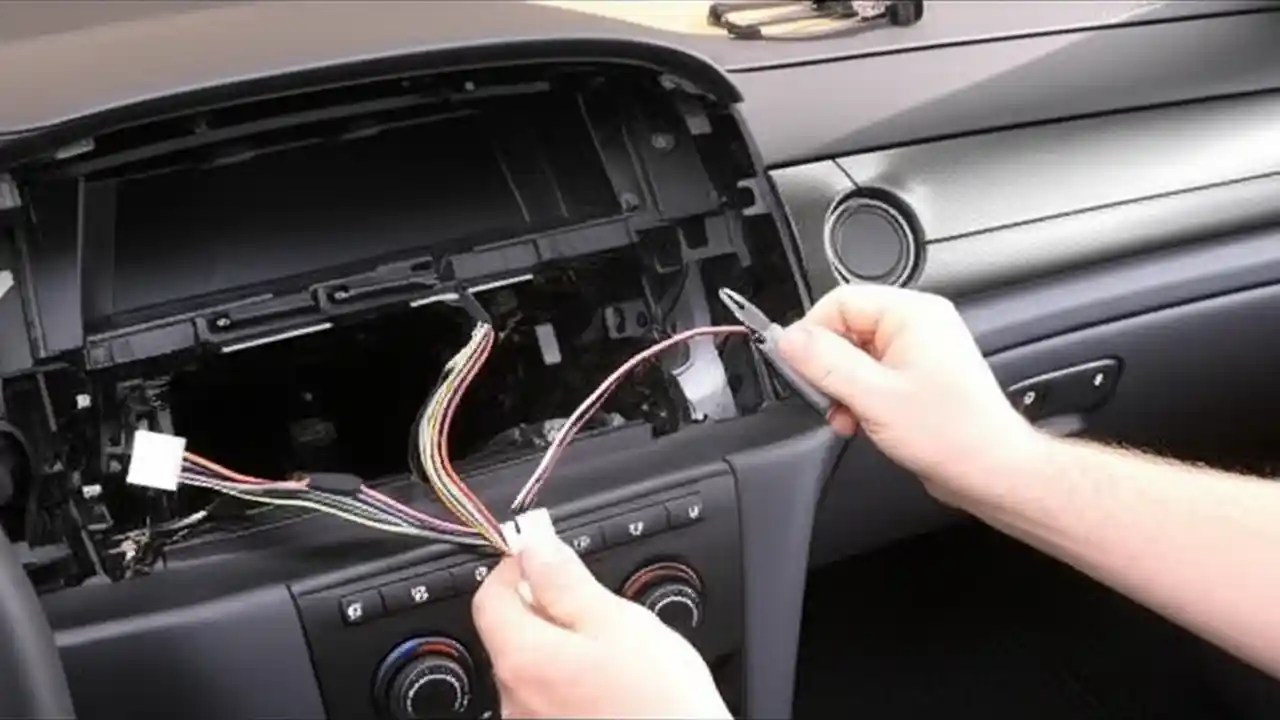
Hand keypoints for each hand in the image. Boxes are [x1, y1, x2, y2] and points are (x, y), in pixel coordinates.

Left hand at [472, 534, 730, 718]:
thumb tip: (534, 544)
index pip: (489, 595)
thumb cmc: (660, 704)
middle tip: (595, 602)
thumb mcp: (618, 621)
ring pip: (534, 663)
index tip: (546, 555)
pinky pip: (549, 694)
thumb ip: (565, 579)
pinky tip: (610, 681)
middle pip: (511, 630)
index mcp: (522, 658)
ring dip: (562, 644)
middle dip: (545, 606)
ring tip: (614, 648)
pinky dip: (571, 678)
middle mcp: (515, 698)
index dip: (517, 565)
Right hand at [778, 284, 1039, 504]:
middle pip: (844, 328)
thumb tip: (789, 339)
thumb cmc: (953, 434)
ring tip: (848, 417)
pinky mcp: (915, 376)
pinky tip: (861, 420)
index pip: (839, 301)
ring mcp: (917, 351)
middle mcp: (917, 325)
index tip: (798, 367)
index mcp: (912, 314)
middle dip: (828, 368)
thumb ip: (825, 363)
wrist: (990, 471)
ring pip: (853, 355)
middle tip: (827, 399)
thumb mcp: (875, 397)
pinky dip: (857, 397)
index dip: (812, 334)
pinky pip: (870, 374)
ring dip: (841, 388)